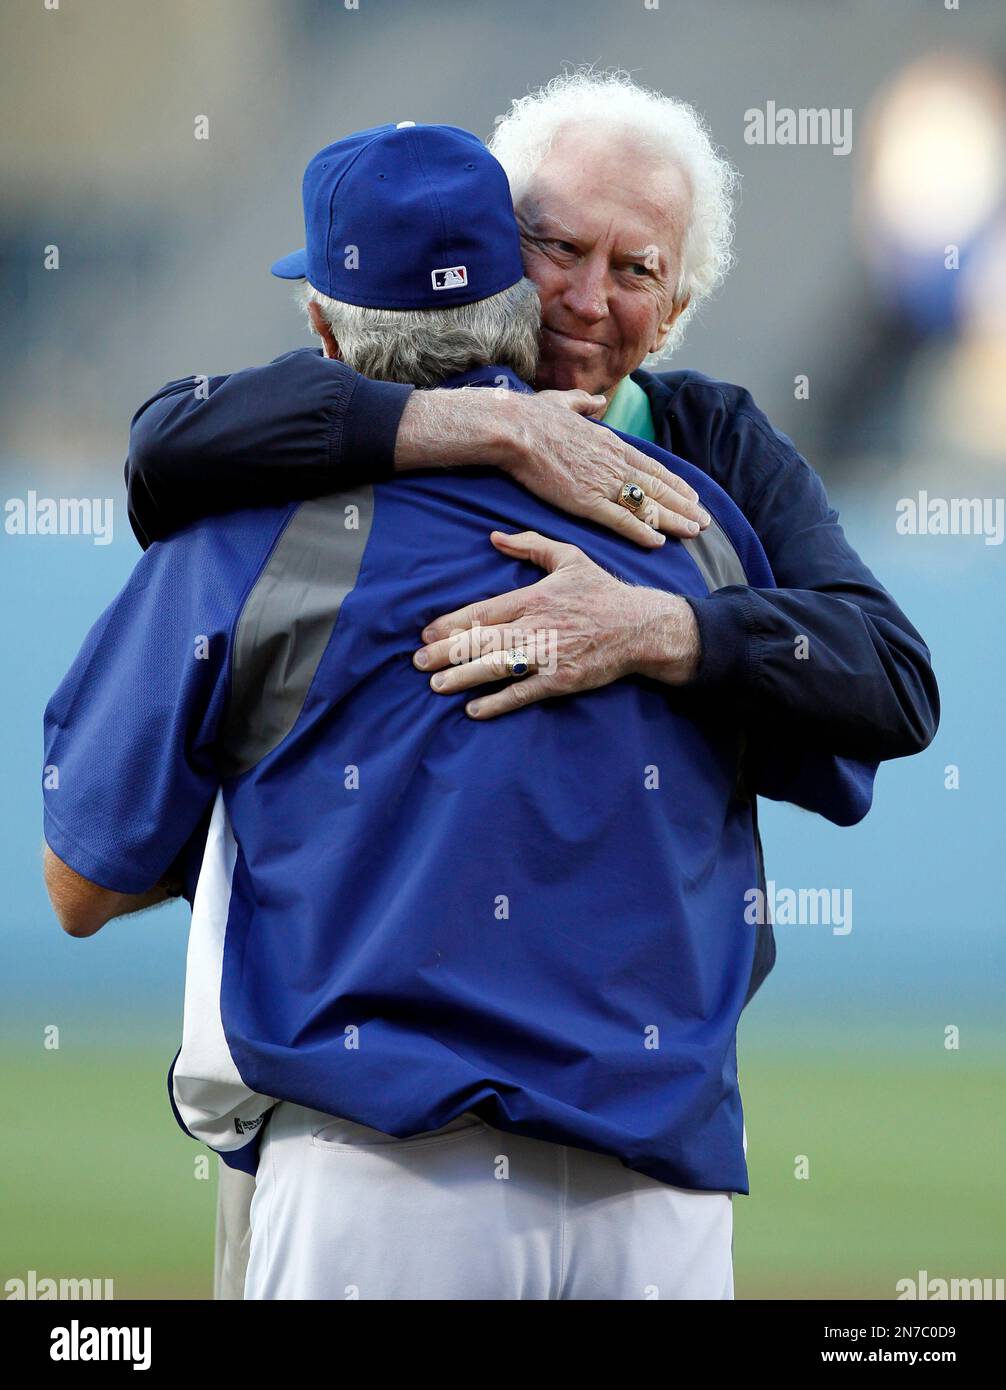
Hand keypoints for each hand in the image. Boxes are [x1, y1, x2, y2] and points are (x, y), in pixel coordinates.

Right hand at [394, 386, 709, 547]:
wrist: (515, 429)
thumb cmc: (532, 415)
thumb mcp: (563, 401)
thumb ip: (584, 403)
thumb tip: (597, 400)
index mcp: (609, 442)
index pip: (650, 466)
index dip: (674, 483)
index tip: (691, 494)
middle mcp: (613, 462)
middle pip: (658, 487)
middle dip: (683, 505)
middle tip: (704, 521)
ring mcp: (602, 482)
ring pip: (647, 504)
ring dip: (674, 520)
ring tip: (694, 533)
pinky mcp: (586, 501)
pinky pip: (621, 520)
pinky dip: (642, 531)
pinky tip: (658, 542)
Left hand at [413, 530, 700, 718]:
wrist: (640, 626)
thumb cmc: (602, 591)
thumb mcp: (569, 557)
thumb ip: (531, 544)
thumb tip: (495, 537)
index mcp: (534, 597)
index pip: (484, 612)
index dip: (452, 623)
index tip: (426, 632)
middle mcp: (537, 626)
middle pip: (482, 641)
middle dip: (447, 653)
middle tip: (418, 662)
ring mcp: (549, 655)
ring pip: (498, 667)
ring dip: (464, 677)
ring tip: (436, 685)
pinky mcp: (561, 680)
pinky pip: (524, 693)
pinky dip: (498, 702)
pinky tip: (474, 709)